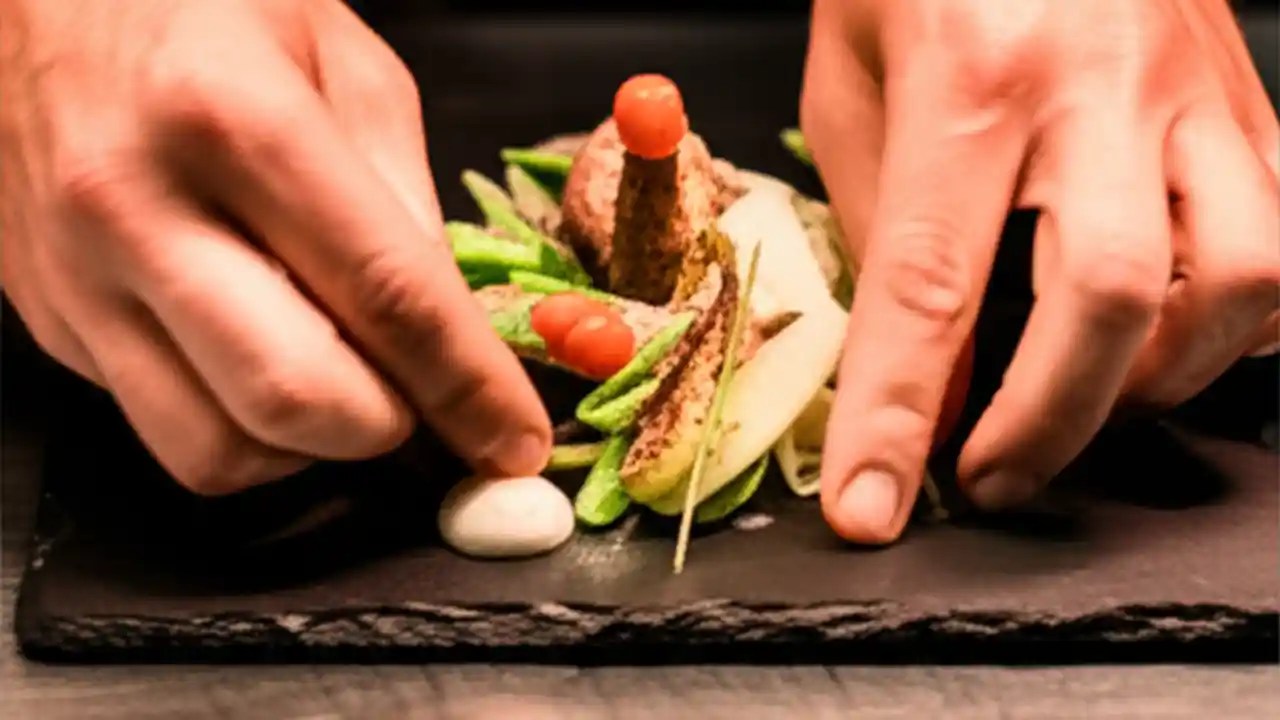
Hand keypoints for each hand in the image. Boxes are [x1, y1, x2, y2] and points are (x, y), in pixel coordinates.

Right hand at [0, 0, 551, 494]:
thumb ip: (407, 203)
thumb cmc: (206, 5)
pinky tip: (266, 362)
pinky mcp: (47, 321)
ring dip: (313, 445)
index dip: (469, 389)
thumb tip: (453, 338)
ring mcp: (75, 277)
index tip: (516, 443)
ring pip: (218, 450)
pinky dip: (243, 428)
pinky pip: (164, 427)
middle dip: (391, 427)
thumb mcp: (348, 64)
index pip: (385, 296)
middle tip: (424, 396)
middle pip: (294, 399)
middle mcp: (136, 209)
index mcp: (233, 119)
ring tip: (342, 377)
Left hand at [801, 0, 1278, 542]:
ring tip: (1084, 393)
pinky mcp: (1244, 93)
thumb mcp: (850, 78)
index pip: (930, 285)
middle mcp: (1097, 84)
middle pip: (1112, 300)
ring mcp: (1192, 88)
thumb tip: (925, 367)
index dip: (899, 419)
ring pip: (1244, 277)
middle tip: (990, 474)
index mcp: (968, 77)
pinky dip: (1239, 312)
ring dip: (1161, 375)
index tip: (876, 512)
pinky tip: (1171, 326)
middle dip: (1050, 424)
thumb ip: (882, 224)